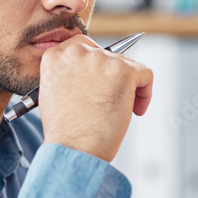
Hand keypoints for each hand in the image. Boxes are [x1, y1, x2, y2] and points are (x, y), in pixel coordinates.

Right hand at [38, 34, 152, 161]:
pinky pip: (145, 74)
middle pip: (107, 55)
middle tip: (110, 101)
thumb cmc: (65, 132)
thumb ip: (68, 75)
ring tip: (119, 111)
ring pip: (127, 66)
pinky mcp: (123, 70)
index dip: (96, 67)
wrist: (73, 150)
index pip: (83, 47)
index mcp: (56, 56)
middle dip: (111, 79)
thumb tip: (92, 73)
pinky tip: (135, 110)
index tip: (100, 84)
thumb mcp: (53, 94)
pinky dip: (145, 93)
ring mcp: (101, 59)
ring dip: (128, 88)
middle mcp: (76, 52)